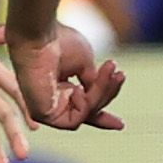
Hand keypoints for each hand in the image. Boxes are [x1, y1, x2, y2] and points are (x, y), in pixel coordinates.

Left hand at [7, 24, 129, 130]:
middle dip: (106, 96)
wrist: (41, 37)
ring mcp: (46, 108)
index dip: (101, 114)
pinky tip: (82, 89)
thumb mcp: (85, 64)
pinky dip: (86, 105)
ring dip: (101, 93)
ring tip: (112, 71)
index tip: (121, 125)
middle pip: (86, 111)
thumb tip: (97, 96)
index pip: (81, 105)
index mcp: (58, 86)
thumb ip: (92, 83)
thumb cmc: (59, 42)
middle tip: (121, 76)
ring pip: (84, 114)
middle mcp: (50, 99)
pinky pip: (74, 120)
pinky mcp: (42, 114)